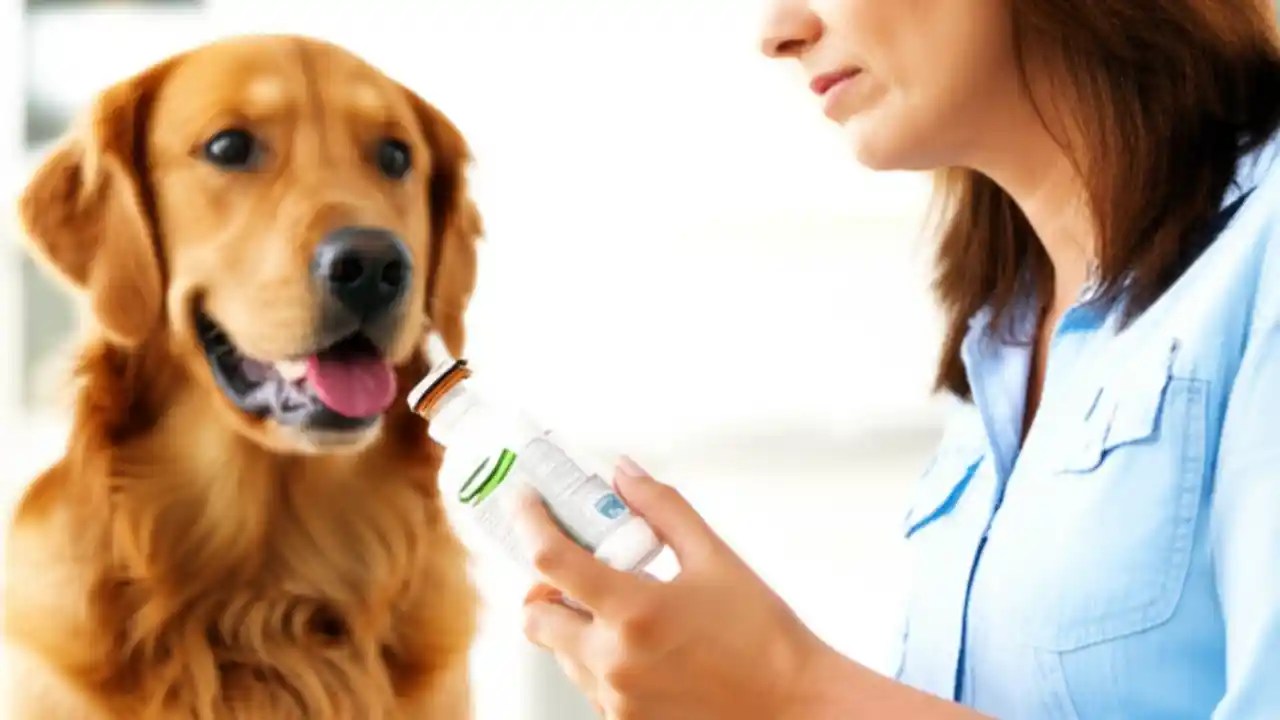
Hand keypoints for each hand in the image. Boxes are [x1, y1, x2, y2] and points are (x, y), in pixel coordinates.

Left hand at [516, 457, 836, 719]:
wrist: (795, 708)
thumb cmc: (765, 639)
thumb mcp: (717, 560)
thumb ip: (664, 509)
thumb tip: (624, 474)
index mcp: (635, 612)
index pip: (551, 559)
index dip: (528, 521)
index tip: (524, 500)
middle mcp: (614, 662)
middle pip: (534, 618)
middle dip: (543, 589)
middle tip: (575, 568)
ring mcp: (616, 701)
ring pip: (561, 653)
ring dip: (574, 624)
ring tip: (624, 608)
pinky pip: (589, 684)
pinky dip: (599, 657)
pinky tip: (643, 646)